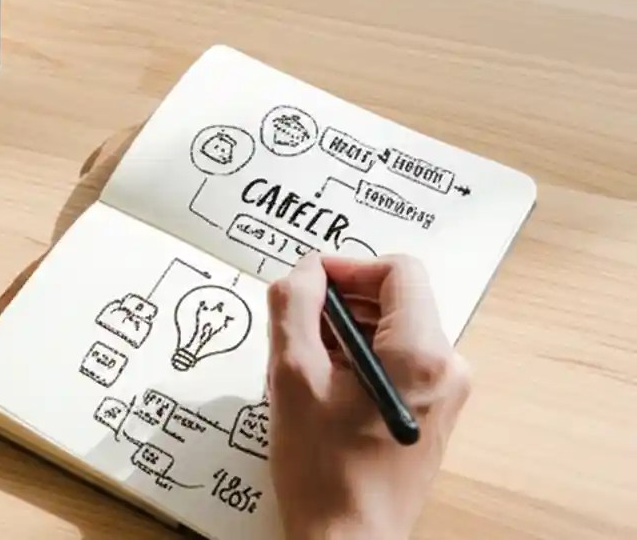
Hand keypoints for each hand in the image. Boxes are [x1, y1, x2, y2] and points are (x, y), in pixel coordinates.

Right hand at [265, 254, 471, 539]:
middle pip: (394, 300)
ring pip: (391, 332)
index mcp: (422, 355)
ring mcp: (444, 394)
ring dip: (344, 334)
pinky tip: (321, 389)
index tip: (308, 283)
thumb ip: (293, 307)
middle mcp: (446, 370)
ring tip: (303, 365)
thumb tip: (304, 271)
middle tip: (295, 327)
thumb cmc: (325, 472)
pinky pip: (396, 362)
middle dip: (340, 304)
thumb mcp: (292, 376)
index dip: (347, 266)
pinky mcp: (431, 413)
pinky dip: (357, 360)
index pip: (397, 271)